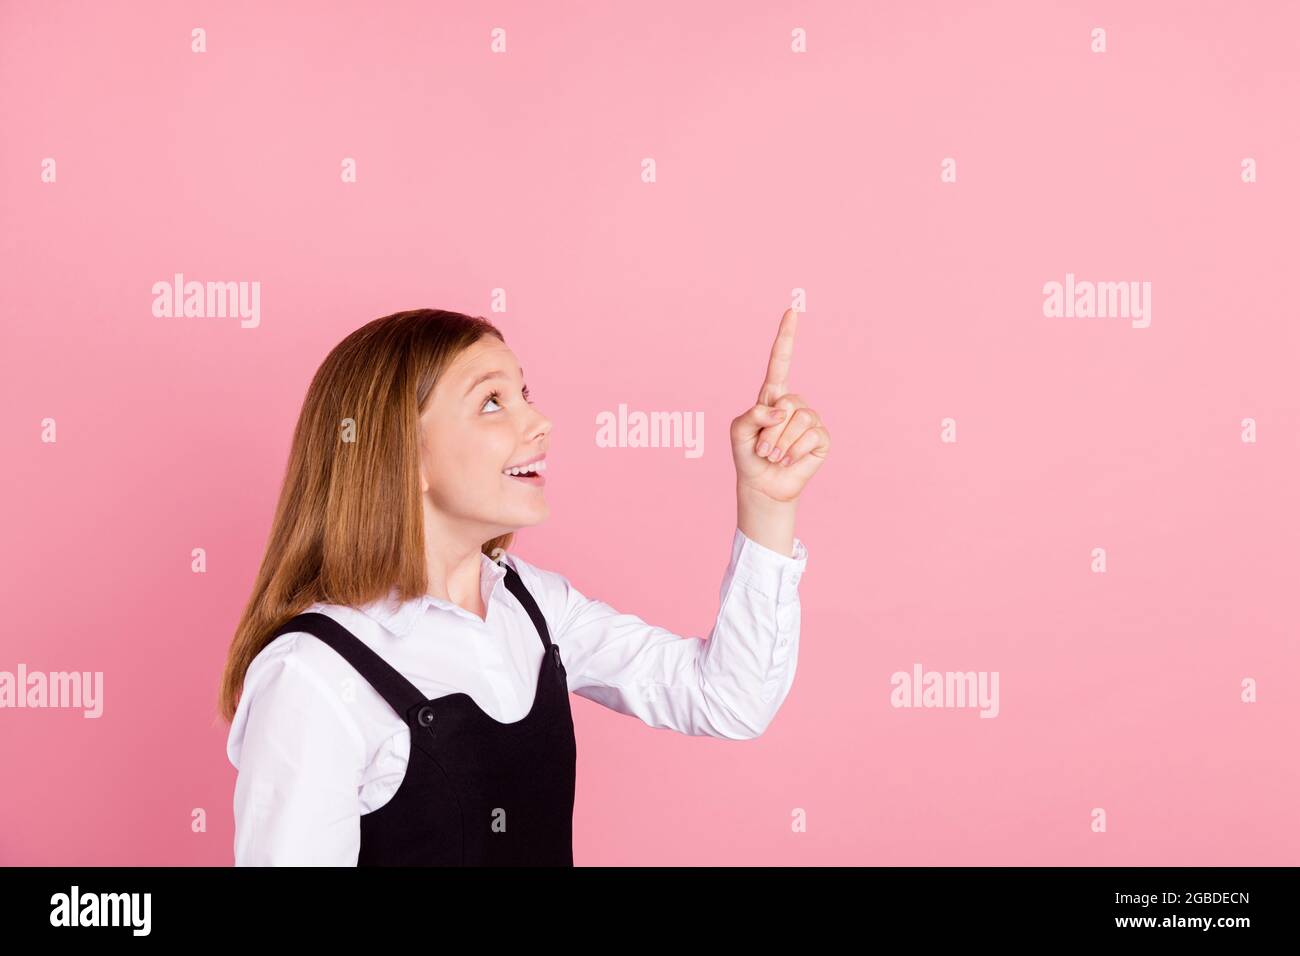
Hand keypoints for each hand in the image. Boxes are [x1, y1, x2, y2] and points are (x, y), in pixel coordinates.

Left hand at [729, 308, 830, 503]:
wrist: (763, 485)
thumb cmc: (748, 455)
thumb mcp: (738, 432)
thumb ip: (752, 415)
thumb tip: (782, 410)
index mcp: (772, 396)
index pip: (781, 361)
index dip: (786, 337)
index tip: (792, 310)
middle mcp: (794, 403)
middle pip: (786, 404)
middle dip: (769, 432)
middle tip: (763, 449)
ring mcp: (810, 420)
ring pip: (799, 420)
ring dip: (781, 444)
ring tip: (774, 455)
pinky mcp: (822, 438)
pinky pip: (811, 436)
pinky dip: (794, 452)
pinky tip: (789, 460)